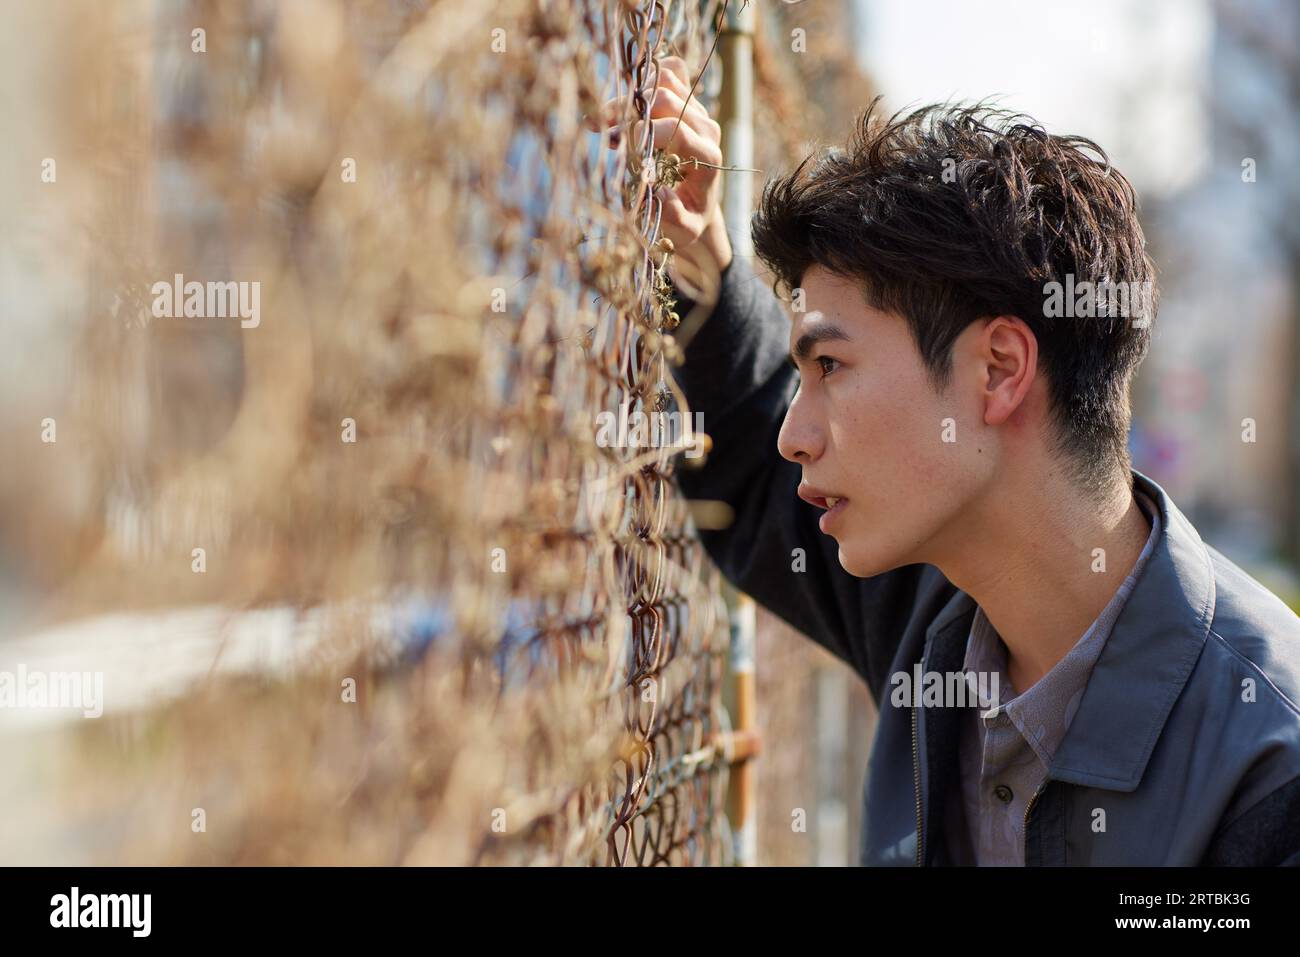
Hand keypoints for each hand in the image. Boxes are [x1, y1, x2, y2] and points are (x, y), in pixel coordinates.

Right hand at [586, 56, 732, 301]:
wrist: (698, 206)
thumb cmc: (688, 219)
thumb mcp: (684, 229)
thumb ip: (673, 215)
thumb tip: (656, 192)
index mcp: (708, 158)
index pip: (676, 129)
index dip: (642, 129)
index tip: (612, 139)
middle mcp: (706, 129)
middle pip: (666, 98)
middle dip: (627, 109)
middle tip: (597, 126)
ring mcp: (699, 111)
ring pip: (665, 80)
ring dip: (630, 94)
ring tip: (605, 118)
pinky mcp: (689, 100)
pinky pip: (671, 71)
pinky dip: (647, 76)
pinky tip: (626, 101)